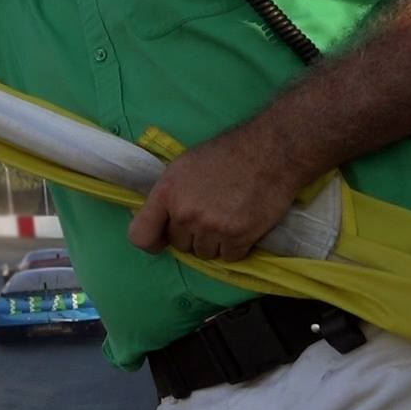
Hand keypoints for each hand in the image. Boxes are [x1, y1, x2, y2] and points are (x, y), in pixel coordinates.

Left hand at [127, 127, 308, 261]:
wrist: (270, 151)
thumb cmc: (226, 154)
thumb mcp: (184, 167)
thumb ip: (169, 195)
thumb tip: (161, 219)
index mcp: (167, 193)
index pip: (140, 236)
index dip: (152, 241)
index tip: (163, 238)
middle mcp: (185, 213)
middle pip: (179, 245)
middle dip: (191, 235)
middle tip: (210, 215)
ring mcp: (211, 227)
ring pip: (204, 253)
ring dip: (214, 243)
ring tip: (227, 218)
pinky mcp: (238, 237)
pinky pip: (229, 257)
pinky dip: (235, 247)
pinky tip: (242, 226)